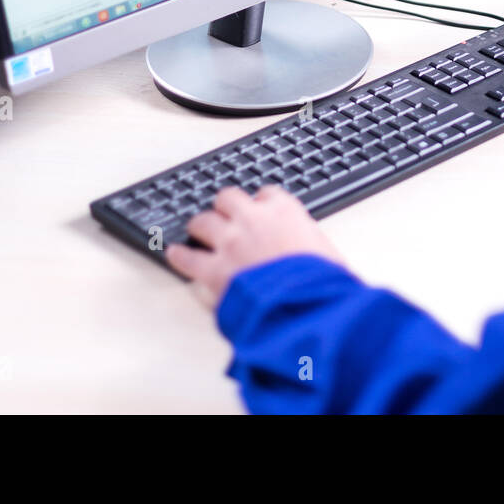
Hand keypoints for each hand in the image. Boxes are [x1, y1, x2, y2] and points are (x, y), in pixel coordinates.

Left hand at [166, 186, 343, 299]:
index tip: (260, 210)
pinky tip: (175, 254)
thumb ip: (310, 242)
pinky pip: (186, 258)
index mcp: (285, 212)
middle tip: (225, 217)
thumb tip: (306, 247)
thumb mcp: (328, 254)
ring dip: (201, 227)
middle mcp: (253, 220)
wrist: (306, 310)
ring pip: (202, 222)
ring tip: (198, 232)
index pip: (267, 194)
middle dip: (226, 208)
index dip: (262, 203)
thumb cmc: (323, 285)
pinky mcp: (212, 271)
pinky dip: (180, 256)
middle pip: (227, 198)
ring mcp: (229, 244)